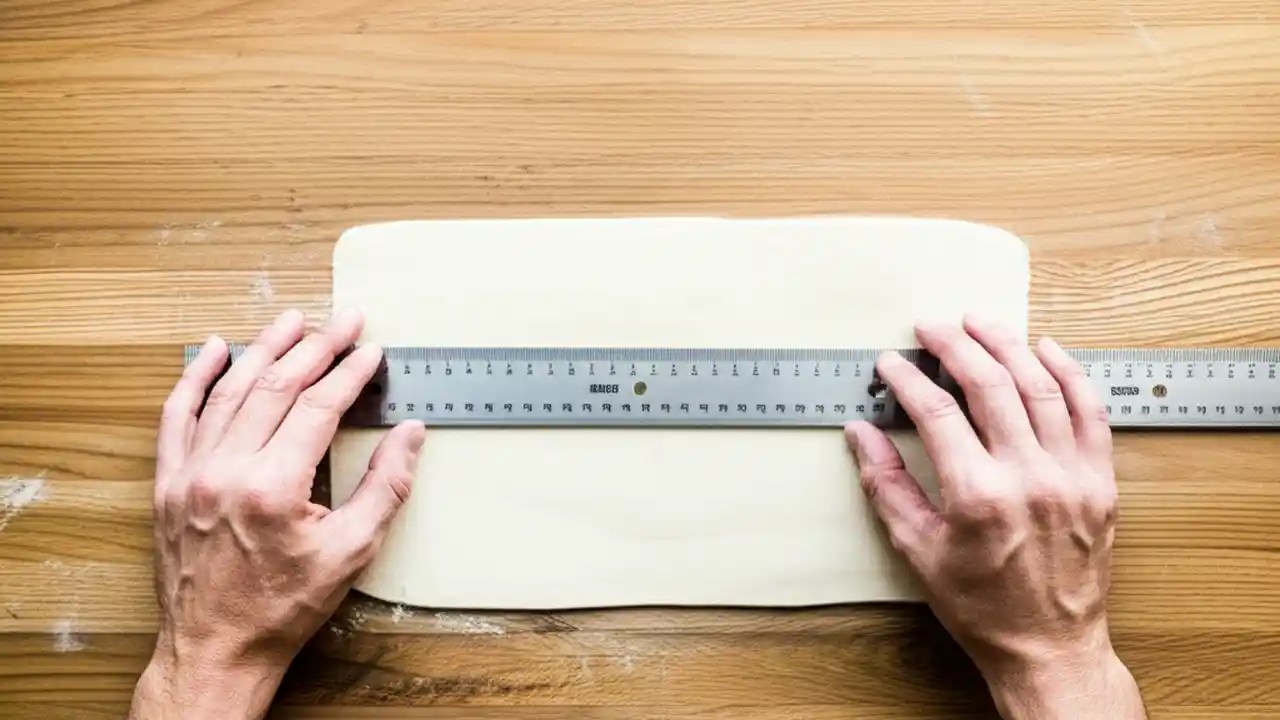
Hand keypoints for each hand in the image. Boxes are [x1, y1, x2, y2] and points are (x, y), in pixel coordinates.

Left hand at [130, 309, 425, 719]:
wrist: (216, 649)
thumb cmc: (284, 608)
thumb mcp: (352, 553)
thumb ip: (386, 487)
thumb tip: (411, 435)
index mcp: (273, 488)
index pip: (317, 407)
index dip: (348, 373)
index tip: (370, 351)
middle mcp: (226, 471)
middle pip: (276, 388)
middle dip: (315, 348)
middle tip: (344, 321)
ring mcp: (191, 474)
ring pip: (230, 393)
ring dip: (264, 350)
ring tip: (292, 321)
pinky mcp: (168, 484)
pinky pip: (177, 417)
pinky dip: (195, 380)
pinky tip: (214, 351)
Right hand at [845, 315, 1144, 719]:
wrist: (1049, 647)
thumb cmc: (981, 607)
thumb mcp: (917, 550)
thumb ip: (886, 485)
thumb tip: (861, 434)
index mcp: (977, 495)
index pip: (935, 412)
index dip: (907, 379)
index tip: (890, 363)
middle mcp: (1029, 477)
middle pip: (989, 385)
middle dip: (955, 346)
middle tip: (931, 326)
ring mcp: (1071, 476)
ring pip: (1040, 387)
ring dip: (1008, 346)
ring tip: (981, 322)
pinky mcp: (1100, 481)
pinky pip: (1090, 411)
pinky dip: (1069, 373)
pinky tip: (1046, 350)